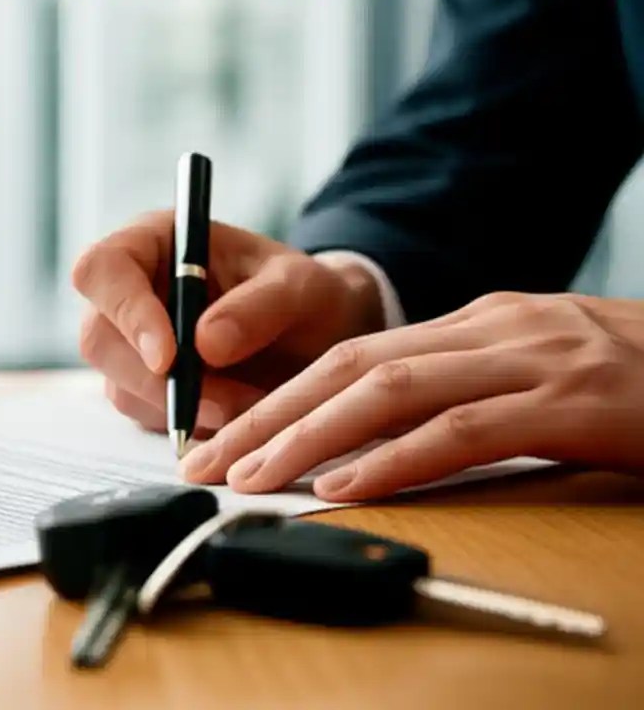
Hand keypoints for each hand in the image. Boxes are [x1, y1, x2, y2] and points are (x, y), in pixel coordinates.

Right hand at [71, 209, 386, 436]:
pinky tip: (233, 414)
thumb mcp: (300, 287)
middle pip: (98, 339)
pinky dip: (187, 424)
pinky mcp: (144, 389)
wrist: (315, 336)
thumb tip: (204, 344)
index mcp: (153, 243)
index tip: (170, 358)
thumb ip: (260, 305)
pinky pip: (145, 416)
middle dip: (154, 380)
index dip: (126, 313)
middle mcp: (129, 292)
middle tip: (221, 403)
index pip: (103, 269)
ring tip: (246, 406)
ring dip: (179, 409)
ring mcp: (130, 345)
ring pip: (120, 387)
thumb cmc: (303, 294)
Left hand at [181, 292, 643, 500]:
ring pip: (388, 391)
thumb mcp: (536, 371)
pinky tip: (342, 484)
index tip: (220, 436)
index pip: (350, 354)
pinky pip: (461, 430)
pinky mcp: (569, 401)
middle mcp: (490, 328)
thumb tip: (378, 434)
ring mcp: (530, 360)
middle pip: (348, 365)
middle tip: (205, 458)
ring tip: (250, 475)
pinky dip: (393, 458)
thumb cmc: (636, 380)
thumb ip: (462, 388)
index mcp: (475, 321)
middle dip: (266, 413)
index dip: (276, 396)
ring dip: (307, 435)